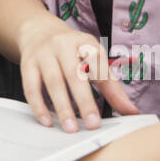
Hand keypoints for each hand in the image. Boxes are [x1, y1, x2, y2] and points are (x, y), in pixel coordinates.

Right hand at [14, 13, 138, 130]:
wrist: (38, 32)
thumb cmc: (72, 52)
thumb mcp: (93, 60)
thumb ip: (111, 86)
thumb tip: (132, 112)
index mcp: (85, 43)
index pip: (99, 65)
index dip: (110, 86)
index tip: (121, 111)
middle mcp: (63, 45)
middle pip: (75, 74)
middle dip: (84, 100)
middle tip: (93, 124)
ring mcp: (43, 53)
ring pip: (53, 81)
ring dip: (62, 107)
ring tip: (71, 128)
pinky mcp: (27, 64)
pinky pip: (31, 86)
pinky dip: (39, 105)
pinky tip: (47, 121)